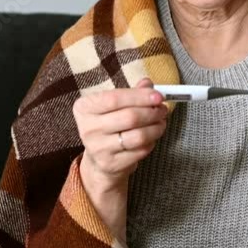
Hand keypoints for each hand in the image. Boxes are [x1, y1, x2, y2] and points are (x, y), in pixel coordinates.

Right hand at [73, 78, 168, 193]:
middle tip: (162, 109)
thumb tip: (148, 84)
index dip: (140, 96)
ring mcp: (98, 149)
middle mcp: (88, 128)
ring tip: (161, 123)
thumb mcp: (113, 106)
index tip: (158, 95)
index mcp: (85, 108)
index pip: (115, 99)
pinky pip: (140, 151)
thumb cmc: (108, 126)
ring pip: (138, 136)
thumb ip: (131, 93)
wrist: (99, 159)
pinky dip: (151, 142)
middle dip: (152, 112)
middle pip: (130, 117)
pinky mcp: (111, 164)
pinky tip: (151, 137)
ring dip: (156, 128)